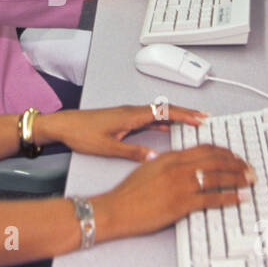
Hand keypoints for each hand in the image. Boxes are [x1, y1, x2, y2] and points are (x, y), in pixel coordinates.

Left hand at [38, 103, 208, 161]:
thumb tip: (153, 157)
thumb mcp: (108, 147)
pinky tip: (167, 128)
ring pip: (158, 113)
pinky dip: (162, 121)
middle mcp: (131, 111)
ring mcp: (127, 114)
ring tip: (192, 123)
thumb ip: (132, 152)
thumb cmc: (81, 133)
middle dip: (186, 113)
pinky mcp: (123, 119)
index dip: (185, 115)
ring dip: (175, 117)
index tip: (200, 118)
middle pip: (165, 109)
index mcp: (130, 115)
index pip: (164, 111)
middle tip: (204, 118)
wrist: (63, 125)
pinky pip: (148, 117)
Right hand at [95, 144, 255, 239]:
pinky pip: (213, 198)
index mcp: (171, 157)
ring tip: (250, 180)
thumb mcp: (149, 169)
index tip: (234, 157)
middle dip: (237, 163)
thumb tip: (185, 167)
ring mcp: (181, 184)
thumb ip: (169, 165)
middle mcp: (178, 167)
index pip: (205, 149)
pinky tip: (239, 197)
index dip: (224, 152)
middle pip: (216, 160)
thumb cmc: (128, 193)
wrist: (117, 208)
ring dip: (238, 178)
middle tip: (248, 168)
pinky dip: (230, 197)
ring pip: (218, 176)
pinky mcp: (182, 203)